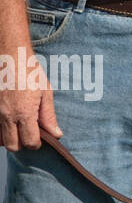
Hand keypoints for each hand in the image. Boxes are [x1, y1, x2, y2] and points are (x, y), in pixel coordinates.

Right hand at [0, 32, 59, 150]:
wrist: (10, 57)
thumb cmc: (30, 72)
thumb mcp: (45, 92)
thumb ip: (49, 116)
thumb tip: (56, 134)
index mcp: (24, 112)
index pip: (29, 142)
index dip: (36, 143)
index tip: (40, 138)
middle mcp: (7, 116)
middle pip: (12, 145)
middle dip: (22, 144)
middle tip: (29, 134)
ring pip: (0, 138)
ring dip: (9, 137)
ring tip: (19, 127)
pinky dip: (1, 129)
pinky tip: (9, 121)